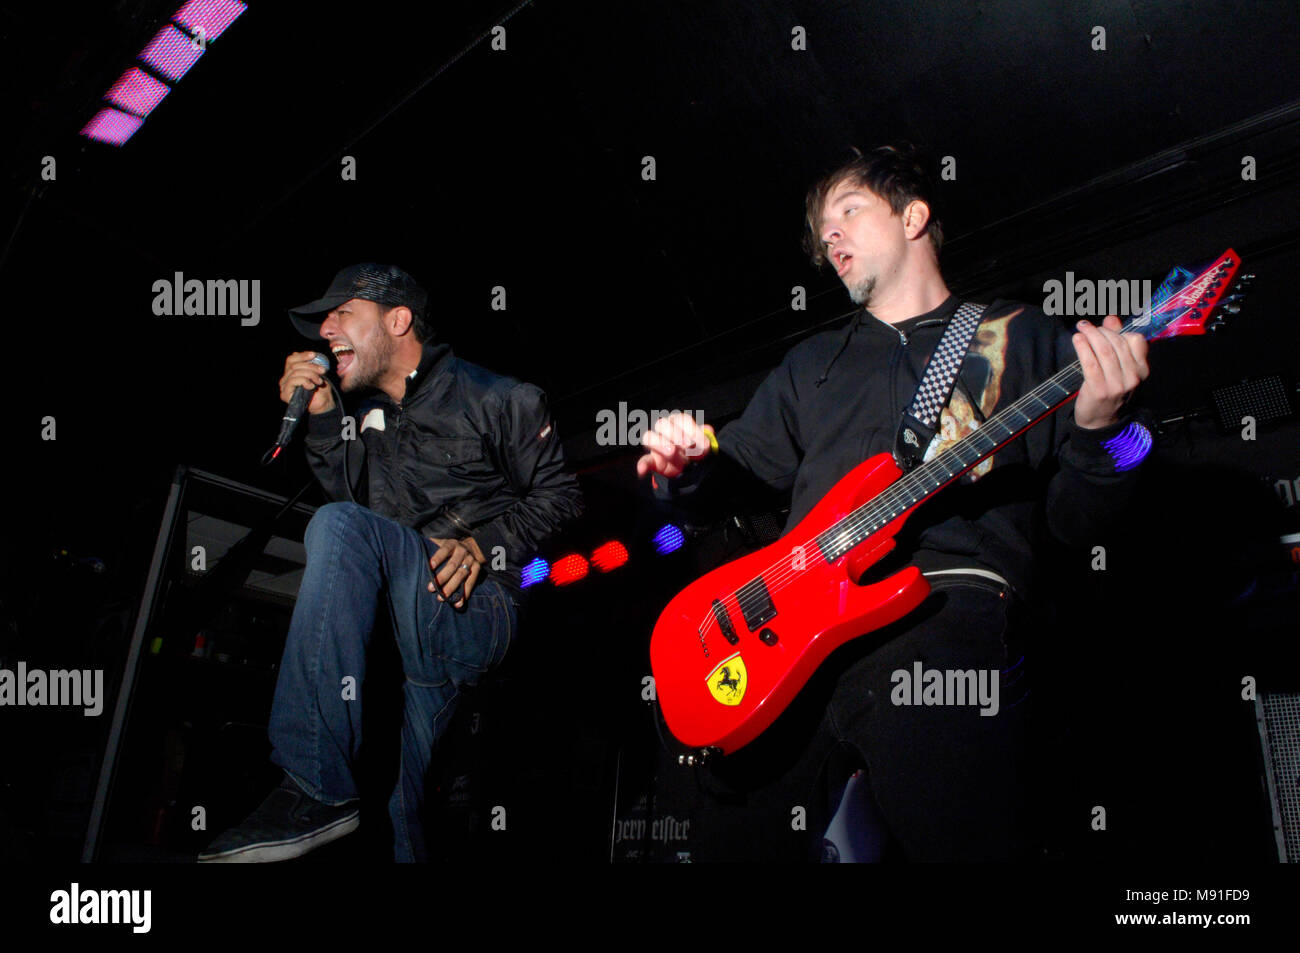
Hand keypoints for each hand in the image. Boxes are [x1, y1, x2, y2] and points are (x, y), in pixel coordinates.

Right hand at [279, 351, 334, 414]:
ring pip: (295, 373)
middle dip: (310, 366)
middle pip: (294, 365)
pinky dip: (305, 381)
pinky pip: (293, 381)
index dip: (302, 356)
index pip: (291, 359)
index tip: (314, 355)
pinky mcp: (285, 394)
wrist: (323, 404)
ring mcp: (284, 387)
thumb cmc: (320, 388)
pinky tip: (312, 386)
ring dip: (310, 375)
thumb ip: (308, 363)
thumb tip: (301, 353)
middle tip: (322, 370)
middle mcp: (285, 379)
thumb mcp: (316, 372)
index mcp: (290, 372)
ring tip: (319, 381)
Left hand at [427, 536, 486, 607]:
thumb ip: (431, 543)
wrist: (474, 547)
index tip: (430, 566)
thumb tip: (414, 542)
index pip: (444, 550)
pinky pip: (471, 582)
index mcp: (452, 544)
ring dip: (451, 587)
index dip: (438, 557)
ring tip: (442, 597)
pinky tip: (458, 602)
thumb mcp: (443, 542)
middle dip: (442, 578)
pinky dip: (465, 593)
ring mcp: (471, 560)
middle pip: (452, 565)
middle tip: (431, 588)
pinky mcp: (477, 569)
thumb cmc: (451, 548)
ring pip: (461, 575)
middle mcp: (462, 551)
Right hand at [635, 412, 715, 478]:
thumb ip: (705, 438)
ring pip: (649, 437)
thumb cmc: (695, 450)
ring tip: (672, 452)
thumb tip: (709, 430)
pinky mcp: (651, 460)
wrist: (688, 468)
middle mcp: (663, 429)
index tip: (698, 442)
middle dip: (675, 434)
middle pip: (662, 424)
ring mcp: (655, 444)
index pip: (681, 419)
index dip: (690, 429)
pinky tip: (642, 470)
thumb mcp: (703, 445)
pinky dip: (642, 465)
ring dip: (660, 444)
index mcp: (677, 422)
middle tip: (687, 446)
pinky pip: (643, 460)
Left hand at [1071, 315, 1149, 429]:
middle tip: (1087, 326)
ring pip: (1104, 351)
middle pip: (1117, 343)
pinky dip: (1083, 348)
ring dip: (1090, 335)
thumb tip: (1111, 319)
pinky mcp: (1099, 390)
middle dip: (1100, 331)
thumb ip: (1116, 341)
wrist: (1099, 420)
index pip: (1136, 341)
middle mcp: (1133, 377)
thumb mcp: (1118, 367)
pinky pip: (1090, 363)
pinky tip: (1077, 340)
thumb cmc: (1109, 389)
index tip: (1104, 328)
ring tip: (1081, 329)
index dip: (1118, 331)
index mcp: (1141, 370)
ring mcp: (1117, 385)